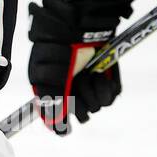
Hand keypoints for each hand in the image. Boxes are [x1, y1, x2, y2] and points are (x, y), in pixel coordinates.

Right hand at [27, 0, 132, 134]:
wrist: (78, 27)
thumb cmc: (56, 49)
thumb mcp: (45, 78)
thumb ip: (50, 104)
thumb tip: (56, 129)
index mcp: (53, 89)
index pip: (59, 117)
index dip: (62, 124)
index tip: (65, 129)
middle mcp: (73, 89)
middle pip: (82, 114)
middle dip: (80, 103)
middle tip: (76, 85)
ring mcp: (91, 84)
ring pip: (97, 106)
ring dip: (92, 91)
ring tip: (88, 74)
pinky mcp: (108, 79)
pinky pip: (111, 96)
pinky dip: (106, 87)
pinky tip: (99, 74)